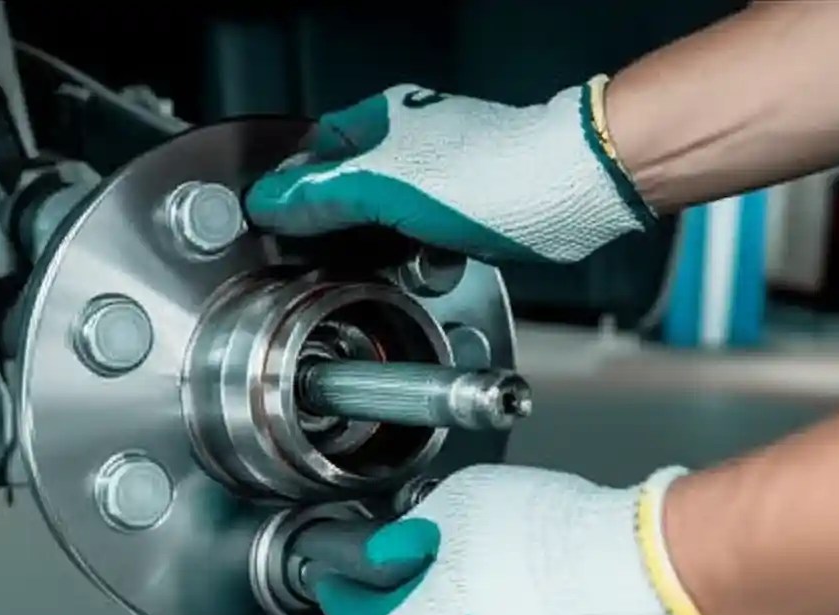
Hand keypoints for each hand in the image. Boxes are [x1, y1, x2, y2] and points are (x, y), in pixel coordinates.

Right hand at [245, 81, 655, 263]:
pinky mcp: (464, 213)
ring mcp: (437, 180)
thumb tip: (268, 203)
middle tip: (311, 256)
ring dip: (370, 247)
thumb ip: (320, 196)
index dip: (289, 188)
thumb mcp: (383, 186)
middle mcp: (408, 146)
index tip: (273, 223)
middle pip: (344, 188)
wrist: (570, 194)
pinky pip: (417, 240)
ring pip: (380, 217)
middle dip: (328, 224)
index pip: (312, 152)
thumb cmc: (491, 173)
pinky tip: (413, 270)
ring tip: (362, 267)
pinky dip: (410, 259)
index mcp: (381, 122)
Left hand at [313, 465, 774, 614]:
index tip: (340, 578)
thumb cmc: (547, 542)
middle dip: (415, 599)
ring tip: (499, 568)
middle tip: (432, 557)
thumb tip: (395, 542)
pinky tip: (537, 596)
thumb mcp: (454, 503)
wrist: (638, 578)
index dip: (346, 594)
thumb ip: (411, 531)